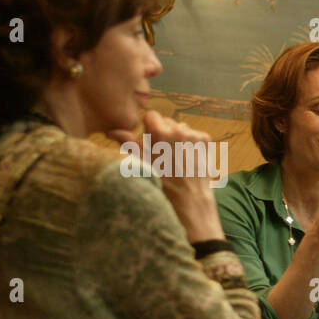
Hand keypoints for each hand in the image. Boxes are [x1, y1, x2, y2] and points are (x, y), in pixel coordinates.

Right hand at [126, 110, 223, 241]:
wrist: (191, 204)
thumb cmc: (163, 187)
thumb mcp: (142, 165)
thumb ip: (129, 144)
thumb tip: (111, 131)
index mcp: (161, 133)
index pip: (151, 115)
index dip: (148, 127)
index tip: (148, 140)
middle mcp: (180, 130)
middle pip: (166, 121)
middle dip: (162, 133)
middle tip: (161, 153)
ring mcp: (196, 136)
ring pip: (181, 128)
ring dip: (176, 138)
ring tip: (174, 158)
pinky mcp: (207, 142)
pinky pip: (194, 135)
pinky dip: (189, 143)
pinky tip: (186, 159)